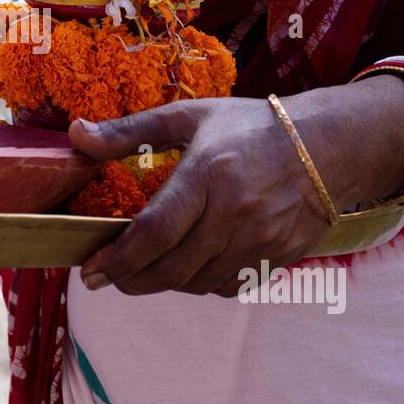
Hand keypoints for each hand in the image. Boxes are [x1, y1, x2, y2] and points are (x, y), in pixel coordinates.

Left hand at [68, 97, 336, 297]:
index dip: (118, 258)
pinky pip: (226, 286)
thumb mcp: (188, 117)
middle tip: (106, 279)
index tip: (90, 271)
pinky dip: (199, 284)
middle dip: (130, 280)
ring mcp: (259, 240)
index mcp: (208, 174)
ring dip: (162, 284)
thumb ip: (128, 129)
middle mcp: (234, 213)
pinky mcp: (276, 257)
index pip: (154, 232)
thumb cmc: (250, 126)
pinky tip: (184, 269)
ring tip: (141, 272)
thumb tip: (74, 134)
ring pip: (196, 282)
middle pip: (171, 267)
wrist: (328, 146)